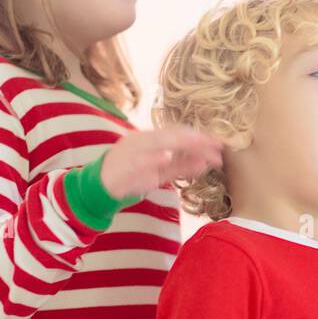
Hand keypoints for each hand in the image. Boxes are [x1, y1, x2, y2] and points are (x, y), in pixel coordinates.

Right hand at [100, 125, 224, 200]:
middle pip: (172, 136)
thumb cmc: (131, 176)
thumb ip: (180, 166)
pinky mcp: (123, 166)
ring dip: (180, 145)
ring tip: (202, 149)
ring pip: (158, 143)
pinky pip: (139, 160)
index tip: (218, 143)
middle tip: (217, 148)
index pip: (177, 133)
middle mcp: (142, 140)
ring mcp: (132, 151)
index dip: (198, 136)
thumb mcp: (159, 172)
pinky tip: (165, 157)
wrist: (99, 186)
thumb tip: (205, 162)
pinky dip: (152, 157)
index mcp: (150, 139)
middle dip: (196, 141)